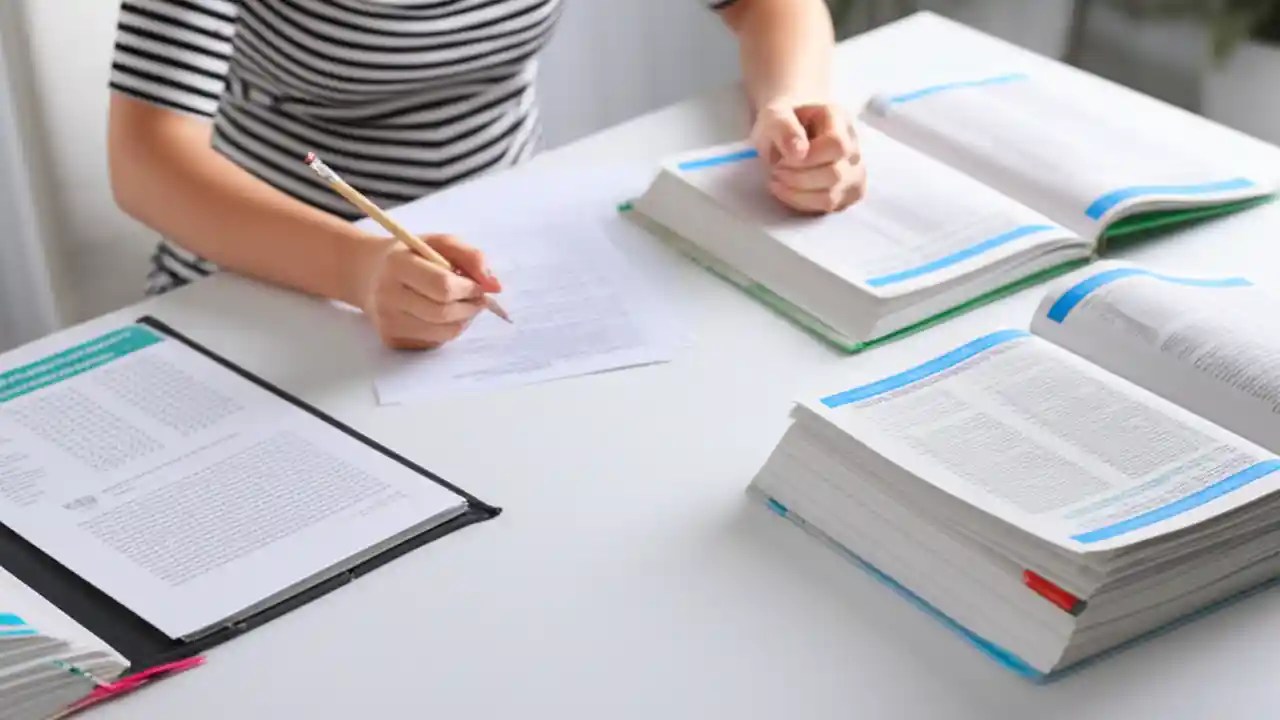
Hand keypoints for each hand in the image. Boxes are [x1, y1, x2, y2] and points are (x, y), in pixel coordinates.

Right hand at [357, 234, 502, 349]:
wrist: (367, 274)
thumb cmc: (411, 255)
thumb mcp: (439, 243)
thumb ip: (471, 256)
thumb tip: (495, 285)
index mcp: (397, 265)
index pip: (442, 286)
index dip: (469, 289)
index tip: (478, 285)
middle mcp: (387, 296)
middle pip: (444, 313)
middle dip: (470, 307)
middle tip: (477, 298)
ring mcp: (387, 322)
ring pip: (443, 333)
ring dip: (463, 320)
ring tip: (462, 305)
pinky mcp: (391, 340)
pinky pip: (433, 342)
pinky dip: (447, 330)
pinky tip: (442, 315)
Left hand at [751, 101, 865, 213]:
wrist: (790, 129)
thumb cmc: (784, 121)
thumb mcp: (774, 114)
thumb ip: (783, 127)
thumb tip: (798, 152)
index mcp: (839, 120)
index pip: (837, 145)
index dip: (809, 159)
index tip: (782, 159)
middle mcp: (854, 147)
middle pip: (835, 175)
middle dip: (798, 178)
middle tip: (775, 171)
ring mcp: (854, 173)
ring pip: (833, 197)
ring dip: (798, 194)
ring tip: (778, 181)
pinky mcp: (848, 193)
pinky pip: (830, 208)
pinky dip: (804, 204)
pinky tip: (789, 191)